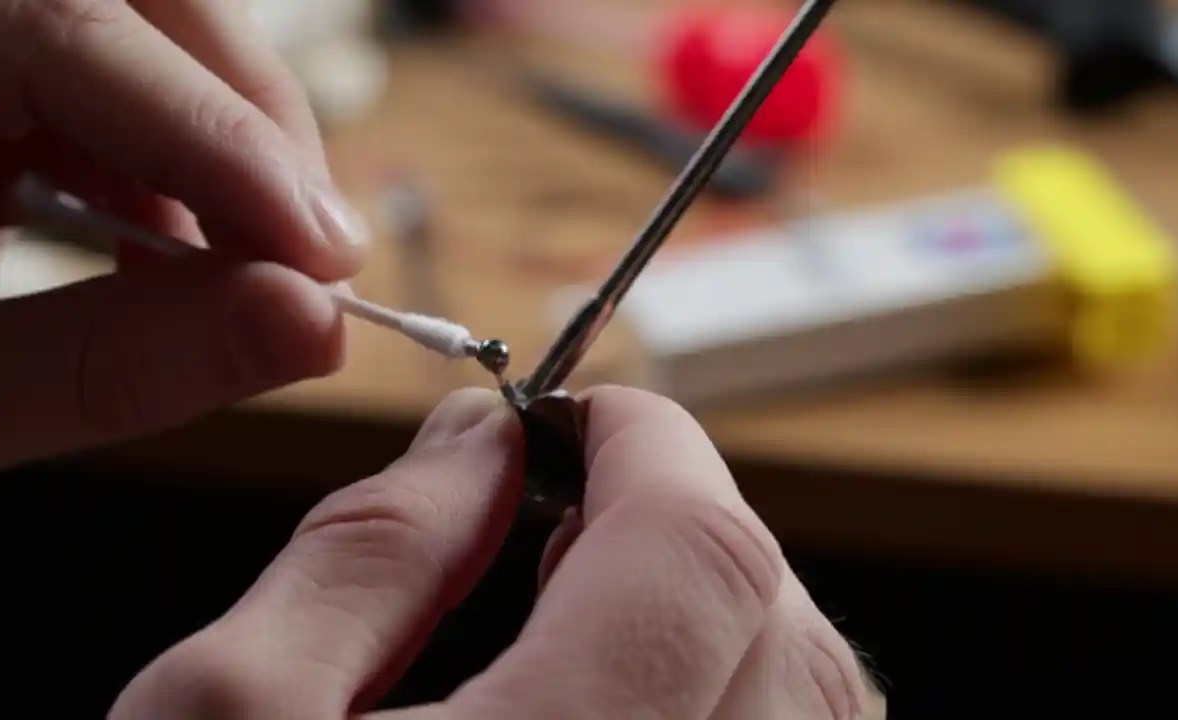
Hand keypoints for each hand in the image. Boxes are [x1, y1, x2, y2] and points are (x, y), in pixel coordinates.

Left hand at [0, 0, 368, 504]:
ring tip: (248, 265)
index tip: (324, 256)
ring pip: (141, 24)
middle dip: (242, 114)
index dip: (213, 139)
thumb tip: (314, 325)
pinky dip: (180, 166)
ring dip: (224, 141)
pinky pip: (117, 82)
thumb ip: (117, 365)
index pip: (52, 32)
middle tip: (312, 250)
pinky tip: (180, 248)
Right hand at [112, 386, 877, 718]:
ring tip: (575, 602)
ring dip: (718, 613)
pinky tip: (608, 699)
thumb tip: (473, 441)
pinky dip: (730, 704)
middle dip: (682, 526)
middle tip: (560, 507)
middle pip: (781, 631)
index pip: (699, 554)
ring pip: (809, 714)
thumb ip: (369, 552)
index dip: (650, 445)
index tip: (582, 410)